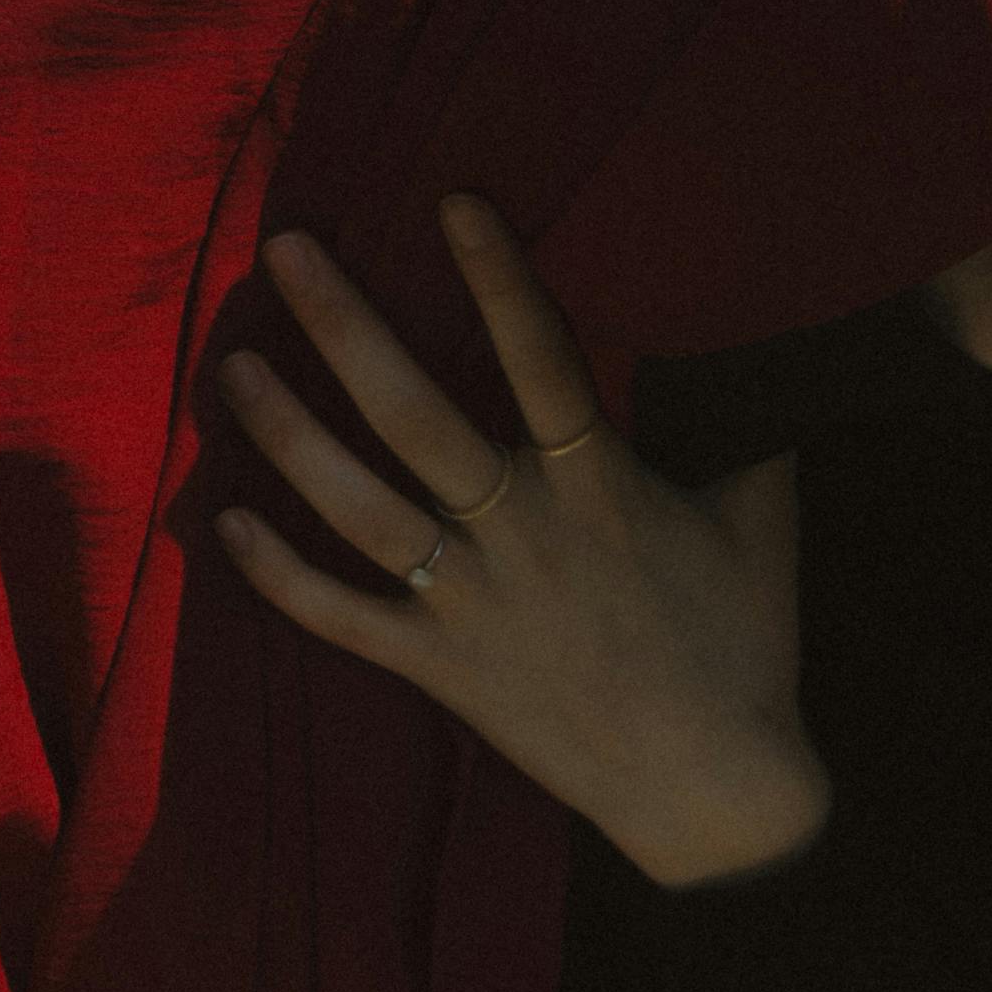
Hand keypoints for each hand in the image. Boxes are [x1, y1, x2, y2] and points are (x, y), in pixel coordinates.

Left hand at [217, 197, 831, 888]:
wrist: (716, 791)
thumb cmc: (748, 648)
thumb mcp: (763, 522)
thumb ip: (746, 428)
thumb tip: (763, 341)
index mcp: (604, 489)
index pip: (543, 359)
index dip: (500, 279)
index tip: (453, 201)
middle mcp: (525, 536)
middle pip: (417, 417)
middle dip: (346, 327)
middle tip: (286, 249)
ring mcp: (474, 605)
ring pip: (360, 507)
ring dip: (289, 435)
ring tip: (234, 365)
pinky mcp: (444, 670)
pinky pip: (344, 618)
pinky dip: (280, 576)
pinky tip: (227, 521)